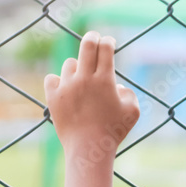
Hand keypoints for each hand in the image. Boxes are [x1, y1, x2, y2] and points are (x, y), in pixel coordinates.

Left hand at [43, 31, 139, 153]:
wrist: (88, 149)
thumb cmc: (114, 131)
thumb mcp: (133, 111)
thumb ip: (128, 93)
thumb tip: (116, 87)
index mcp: (105, 80)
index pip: (105, 48)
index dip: (108, 41)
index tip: (109, 42)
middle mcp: (84, 79)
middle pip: (87, 45)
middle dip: (92, 37)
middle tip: (94, 37)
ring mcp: (67, 87)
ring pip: (70, 63)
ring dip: (78, 67)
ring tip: (82, 79)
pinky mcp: (53, 97)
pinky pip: (52, 78)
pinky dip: (59, 81)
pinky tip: (66, 88)